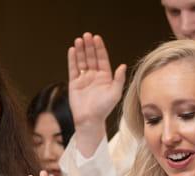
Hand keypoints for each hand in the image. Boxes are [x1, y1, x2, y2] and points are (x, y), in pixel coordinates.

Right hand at [67, 32, 126, 156]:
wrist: (89, 120)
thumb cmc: (104, 109)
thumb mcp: (115, 93)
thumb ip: (119, 79)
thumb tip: (122, 65)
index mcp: (105, 77)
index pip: (102, 59)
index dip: (99, 48)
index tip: (97, 38)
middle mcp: (95, 76)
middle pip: (92, 57)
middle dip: (89, 46)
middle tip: (87, 35)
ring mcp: (84, 79)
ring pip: (82, 61)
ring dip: (80, 50)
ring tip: (79, 40)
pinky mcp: (74, 83)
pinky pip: (73, 69)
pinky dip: (72, 59)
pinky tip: (72, 50)